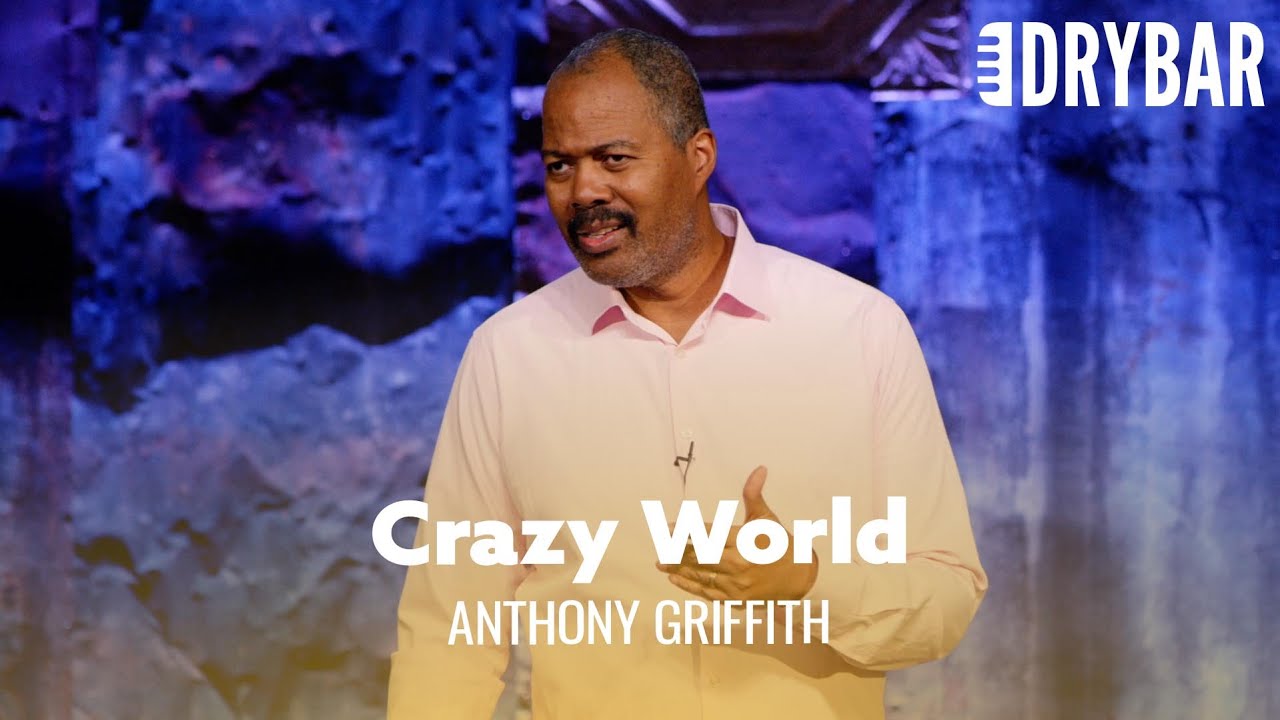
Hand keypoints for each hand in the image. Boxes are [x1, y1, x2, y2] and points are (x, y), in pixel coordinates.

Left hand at [656, 466, 818, 600]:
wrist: (798, 578)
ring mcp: (736, 584)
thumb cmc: (778, 543)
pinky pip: (707, 592)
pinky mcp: (734, 599)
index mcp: (745, 541)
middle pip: (700, 555)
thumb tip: (759, 468)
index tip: (669, 527)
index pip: (709, 534)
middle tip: (660, 544)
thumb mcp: (767, 517)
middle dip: (676, 550)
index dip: (687, 530)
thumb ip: (755, 494)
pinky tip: (675, 578)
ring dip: (678, 568)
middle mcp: (739, 564)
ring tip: (660, 562)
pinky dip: (689, 586)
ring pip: (701, 574)